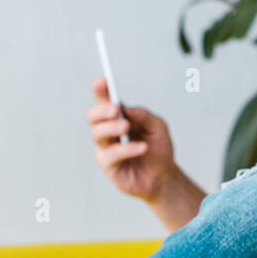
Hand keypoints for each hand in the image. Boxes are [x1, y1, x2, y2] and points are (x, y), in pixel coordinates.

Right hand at [87, 78, 176, 200]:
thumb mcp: (157, 126)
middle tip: (116, 110)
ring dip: (112, 128)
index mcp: (118, 118)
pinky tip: (142, 147)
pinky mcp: (108, 166)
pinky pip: (112, 154)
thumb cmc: (158, 149)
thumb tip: (125, 108)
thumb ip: (142, 115)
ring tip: (127, 128)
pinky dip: (127, 149)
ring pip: (97, 134)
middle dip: (101, 110)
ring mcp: (105, 149)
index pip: (104, 101)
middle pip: (92, 116)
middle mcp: (108, 132)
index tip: (102, 81)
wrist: (164, 176)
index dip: (100, 91)